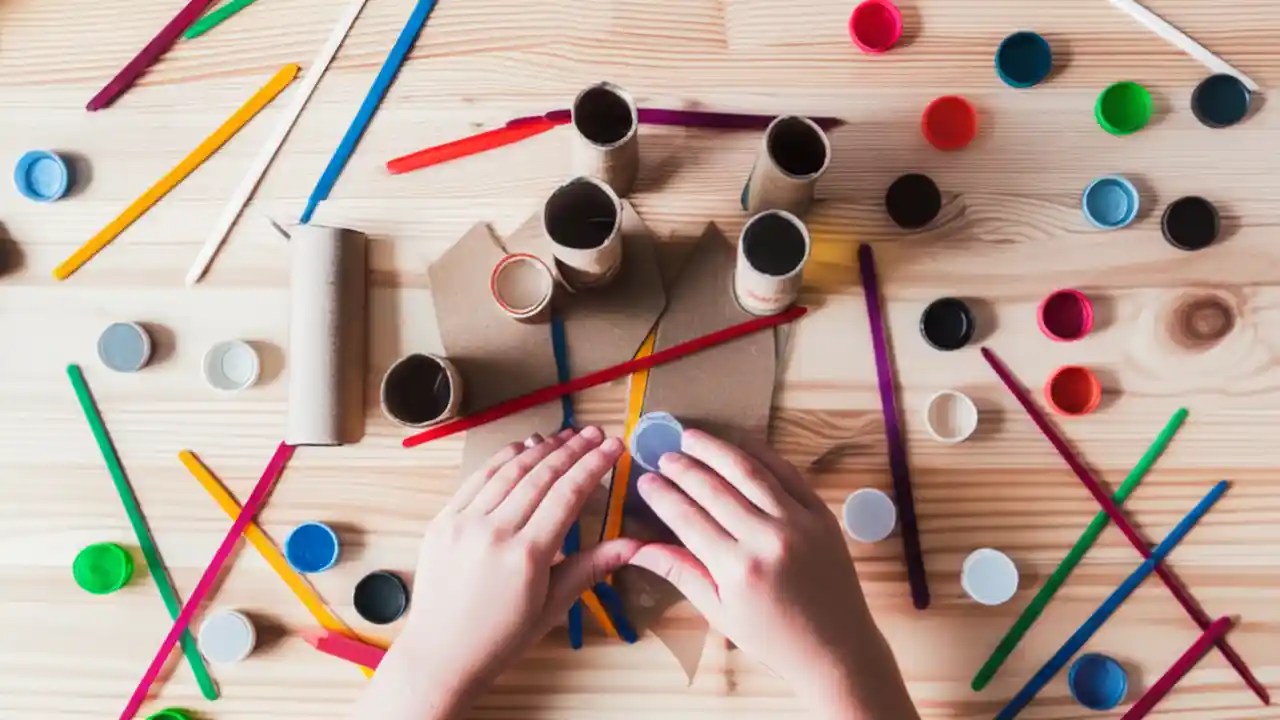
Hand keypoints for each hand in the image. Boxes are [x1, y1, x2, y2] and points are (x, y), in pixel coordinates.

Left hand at [353, 427, 642, 719]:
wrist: (440, 655)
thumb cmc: (501, 638)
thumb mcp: (552, 607)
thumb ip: (590, 567)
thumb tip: (634, 545)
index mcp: (527, 556)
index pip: (568, 494)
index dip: (594, 465)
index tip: (613, 446)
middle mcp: (494, 532)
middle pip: (541, 475)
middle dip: (573, 448)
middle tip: (595, 433)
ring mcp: (464, 523)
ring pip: (509, 470)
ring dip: (541, 447)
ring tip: (566, 434)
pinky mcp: (443, 520)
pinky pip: (478, 479)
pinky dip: (503, 459)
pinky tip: (524, 448)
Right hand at [627, 430, 917, 719]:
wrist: (837, 650)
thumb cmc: (773, 639)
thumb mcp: (719, 613)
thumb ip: (680, 572)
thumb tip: (635, 548)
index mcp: (737, 570)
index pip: (688, 518)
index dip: (662, 495)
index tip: (645, 480)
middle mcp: (767, 539)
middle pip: (714, 489)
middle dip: (683, 468)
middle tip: (663, 454)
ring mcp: (798, 522)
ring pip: (749, 471)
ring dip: (716, 449)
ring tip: (691, 436)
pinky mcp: (821, 514)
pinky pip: (787, 473)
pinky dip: (760, 454)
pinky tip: (738, 445)